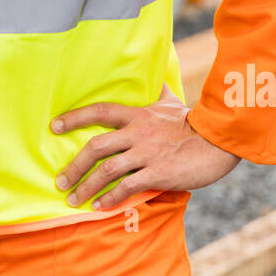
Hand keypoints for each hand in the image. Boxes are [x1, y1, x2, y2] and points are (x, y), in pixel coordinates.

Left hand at [51, 82, 239, 209]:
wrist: (220, 140)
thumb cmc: (194, 122)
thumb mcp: (172, 102)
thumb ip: (157, 91)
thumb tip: (156, 70)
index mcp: (138, 114)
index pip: (100, 111)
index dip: (75, 117)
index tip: (54, 125)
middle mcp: (138, 132)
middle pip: (96, 146)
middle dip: (74, 166)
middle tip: (60, 180)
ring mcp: (147, 153)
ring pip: (107, 170)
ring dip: (87, 186)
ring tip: (74, 200)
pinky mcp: (158, 173)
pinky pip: (127, 187)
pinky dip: (110, 197)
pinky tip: (100, 206)